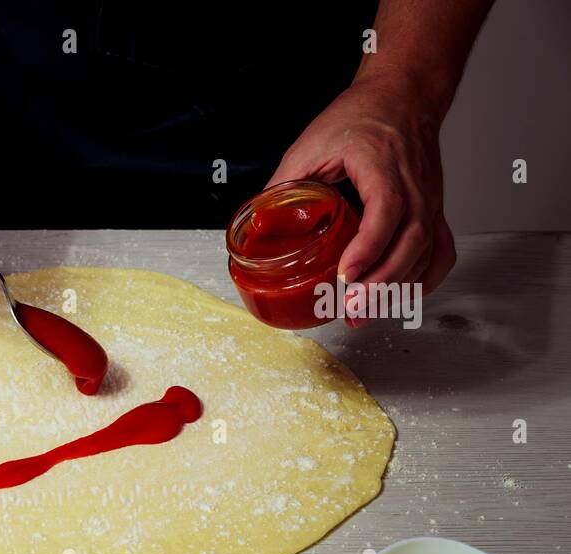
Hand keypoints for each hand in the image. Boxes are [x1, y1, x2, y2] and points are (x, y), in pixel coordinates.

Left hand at [267, 77, 456, 323]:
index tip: (345, 274)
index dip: (368, 246)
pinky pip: (441, 250)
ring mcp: (430, 199)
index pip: (386, 210)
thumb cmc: (360, 116)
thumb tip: (256, 223)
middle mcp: (416, 185)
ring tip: (363, 312)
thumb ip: (284, 184)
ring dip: (397, 288)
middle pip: (411, 240)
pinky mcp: (434, 209)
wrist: (403, 96)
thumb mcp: (311, 144)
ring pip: (426, 251)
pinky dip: (425, 278)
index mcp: (383, 165)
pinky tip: (400, 296)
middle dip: (380, 282)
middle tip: (348, 307)